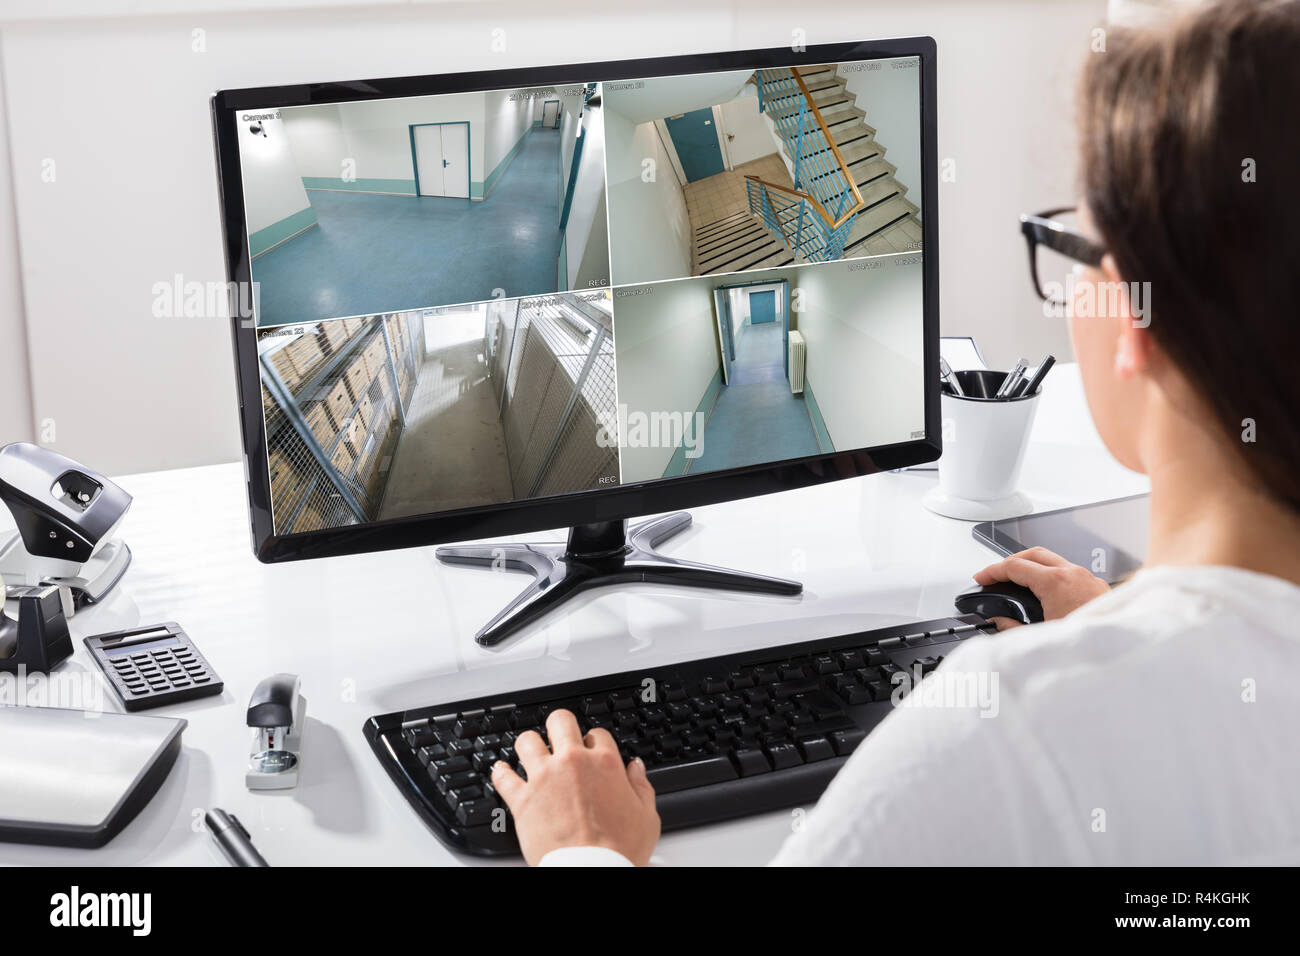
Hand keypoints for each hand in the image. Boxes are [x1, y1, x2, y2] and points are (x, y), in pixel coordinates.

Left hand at [492, 709, 660, 865]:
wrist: (591, 871)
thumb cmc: (619, 850)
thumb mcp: (646, 817)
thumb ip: (641, 786)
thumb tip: (636, 768)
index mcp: (604, 763)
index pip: (597, 733)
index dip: (594, 742)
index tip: (592, 752)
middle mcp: (572, 762)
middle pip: (560, 721)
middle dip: (560, 726)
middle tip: (560, 738)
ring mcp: (544, 778)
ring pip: (527, 741)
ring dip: (529, 745)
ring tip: (532, 753)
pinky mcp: (522, 799)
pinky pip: (502, 776)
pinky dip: (500, 772)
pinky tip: (502, 770)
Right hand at [972, 546, 1109, 630]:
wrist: (1122, 651)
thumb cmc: (1089, 643)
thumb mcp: (1039, 638)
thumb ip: (1012, 627)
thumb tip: (999, 621)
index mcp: (1055, 582)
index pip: (1014, 566)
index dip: (992, 571)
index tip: (982, 577)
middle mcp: (1073, 574)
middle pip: (1034, 554)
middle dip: (1011, 560)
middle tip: (997, 573)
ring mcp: (1088, 578)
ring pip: (1054, 560)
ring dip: (1033, 566)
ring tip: (1020, 581)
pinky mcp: (1098, 587)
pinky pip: (1070, 571)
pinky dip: (1052, 574)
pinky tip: (1047, 592)